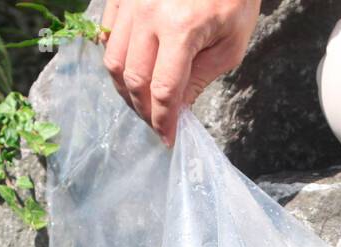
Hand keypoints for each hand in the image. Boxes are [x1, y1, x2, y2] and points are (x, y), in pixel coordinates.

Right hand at [100, 0, 261, 145]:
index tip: (168, 139)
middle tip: (157, 124)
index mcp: (181, 29)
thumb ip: (200, 79)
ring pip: (113, 59)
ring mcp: (131, 2)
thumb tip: (177, 109)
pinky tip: (134, 71)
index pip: (164, 90)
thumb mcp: (230, 46)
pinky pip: (107, 34)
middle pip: (133, 79)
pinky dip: (116, 59)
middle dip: (144, 110)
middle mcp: (148, 14)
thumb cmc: (233, 0)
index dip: (164, 121)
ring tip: (144, 103)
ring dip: (126, 89)